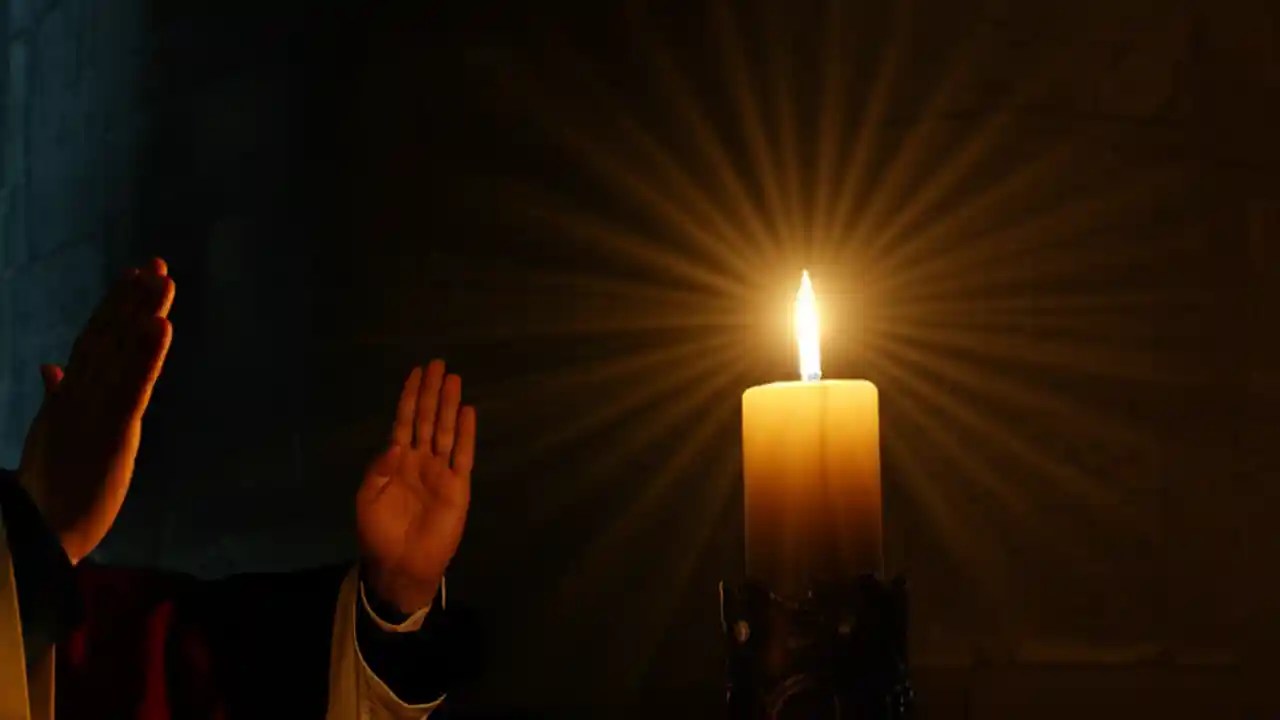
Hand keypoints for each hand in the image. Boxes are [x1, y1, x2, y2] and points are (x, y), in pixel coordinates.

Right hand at [16, 259, 174, 563]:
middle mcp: (80, 394)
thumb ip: (56, 396)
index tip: (135, 275)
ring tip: (162, 280)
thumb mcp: (55, 433)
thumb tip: (52, 368)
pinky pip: (133, 385)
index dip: (114, 307)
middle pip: (108, 337)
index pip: (95, 342)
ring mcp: (93, 409)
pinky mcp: (111, 430)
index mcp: (71, 396)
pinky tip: (161, 325)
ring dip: (142, 313)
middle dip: (132, 299)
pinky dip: (147, 353)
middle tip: (156, 264)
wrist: (38, 534)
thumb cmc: (52, 487)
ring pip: (120, 352)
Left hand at [357, 360, 475, 613]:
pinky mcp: (457, 486)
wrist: (401, 564)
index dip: (410, 397)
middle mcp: (420, 460)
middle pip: (428, 419)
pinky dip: (466, 434)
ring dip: (449, 405)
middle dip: (432, 392)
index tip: (416, 372)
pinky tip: (467, 412)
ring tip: (454, 379)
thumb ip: (380, 468)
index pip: (405, 421)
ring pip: (446, 430)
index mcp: (397, 461)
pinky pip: (462, 455)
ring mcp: (440, 471)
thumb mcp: (368, 498)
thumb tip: (394, 443)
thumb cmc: (380, 533)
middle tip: (438, 364)